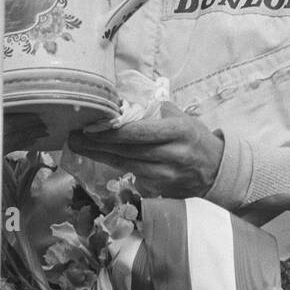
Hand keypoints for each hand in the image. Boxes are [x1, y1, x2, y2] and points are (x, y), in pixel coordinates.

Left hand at [66, 102, 223, 198]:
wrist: (216, 169)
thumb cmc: (195, 137)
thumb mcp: (180, 117)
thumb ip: (154, 110)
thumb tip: (122, 102)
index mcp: (179, 131)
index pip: (139, 132)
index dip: (112, 131)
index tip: (90, 127)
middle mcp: (173, 154)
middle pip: (128, 150)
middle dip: (97, 144)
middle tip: (73, 137)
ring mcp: (167, 175)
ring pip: (127, 165)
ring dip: (100, 156)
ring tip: (78, 146)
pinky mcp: (162, 188)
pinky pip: (133, 175)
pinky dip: (114, 165)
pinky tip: (99, 157)